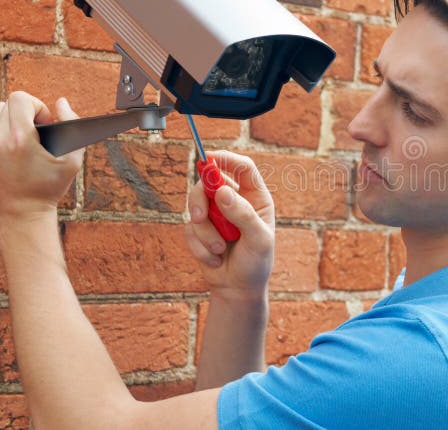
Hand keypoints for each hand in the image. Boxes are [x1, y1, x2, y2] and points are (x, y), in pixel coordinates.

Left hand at [0, 91, 83, 226]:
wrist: (22, 215)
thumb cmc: (48, 190)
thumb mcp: (72, 161)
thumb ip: (72, 125)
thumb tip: (62, 103)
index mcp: (20, 139)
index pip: (20, 99)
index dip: (36, 105)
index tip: (44, 122)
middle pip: (6, 104)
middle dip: (24, 112)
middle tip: (36, 129)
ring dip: (9, 118)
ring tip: (22, 134)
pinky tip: (9, 141)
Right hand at [185, 151, 274, 294]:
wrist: (238, 290)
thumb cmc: (256, 263)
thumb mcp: (258, 240)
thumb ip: (243, 215)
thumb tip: (223, 191)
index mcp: (255, 197)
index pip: (242, 167)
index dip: (226, 159)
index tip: (208, 159)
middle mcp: (234, 200)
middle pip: (208, 181)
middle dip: (200, 199)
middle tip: (200, 217)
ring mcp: (215, 214)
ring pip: (196, 206)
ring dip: (204, 233)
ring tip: (220, 250)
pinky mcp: (200, 229)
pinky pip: (189, 229)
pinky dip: (199, 247)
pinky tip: (215, 260)